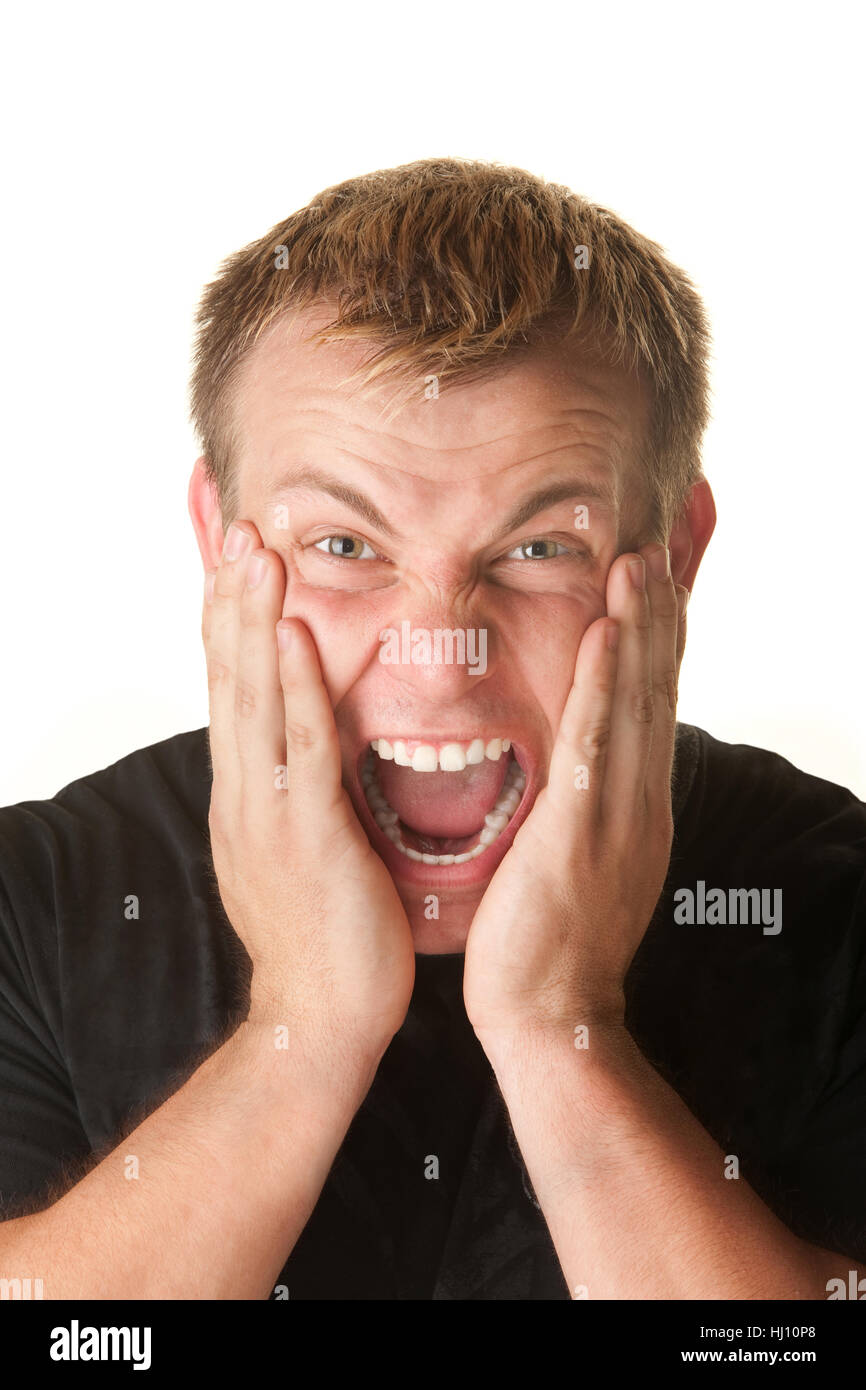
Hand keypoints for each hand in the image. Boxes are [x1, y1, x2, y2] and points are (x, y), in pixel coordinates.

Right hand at [203, 520, 415, 1069]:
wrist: (321, 1017)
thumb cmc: (326, 939)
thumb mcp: (300, 853)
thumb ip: (299, 797)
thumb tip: (307, 757)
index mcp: (248, 795)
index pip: (234, 693)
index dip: (232, 625)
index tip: (238, 564)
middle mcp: (245, 792)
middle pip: (231, 680)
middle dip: (232, 602)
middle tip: (237, 530)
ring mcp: (266, 811)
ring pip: (256, 698)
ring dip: (254, 620)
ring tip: (255, 553)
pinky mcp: (304, 833)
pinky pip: (299, 745)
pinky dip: (294, 685)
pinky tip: (293, 634)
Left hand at [463, 543, 686, 1044]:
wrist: (551, 1017)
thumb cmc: (551, 945)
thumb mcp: (584, 864)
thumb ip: (587, 810)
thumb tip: (578, 771)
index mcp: (636, 804)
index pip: (651, 704)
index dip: (659, 639)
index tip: (660, 581)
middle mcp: (638, 799)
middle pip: (655, 689)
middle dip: (660, 613)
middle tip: (662, 542)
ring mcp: (617, 812)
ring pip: (633, 701)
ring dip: (638, 625)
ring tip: (639, 559)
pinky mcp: (580, 828)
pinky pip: (594, 739)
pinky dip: (603, 679)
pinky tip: (606, 628)